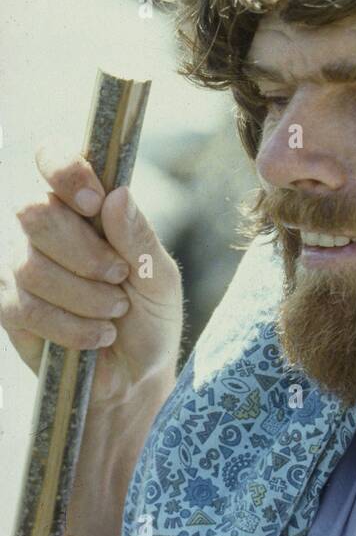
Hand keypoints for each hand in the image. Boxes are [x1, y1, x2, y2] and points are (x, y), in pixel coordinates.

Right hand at [0, 147, 183, 406]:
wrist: (136, 378)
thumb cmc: (151, 317)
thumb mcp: (160, 277)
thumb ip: (138, 238)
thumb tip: (117, 194)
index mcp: (85, 204)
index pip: (52, 157)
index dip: (64, 170)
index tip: (94, 200)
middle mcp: (45, 227)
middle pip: (34, 212)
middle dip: (84, 252)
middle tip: (120, 277)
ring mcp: (20, 265)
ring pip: (31, 265)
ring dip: (84, 295)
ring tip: (115, 312)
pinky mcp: (11, 308)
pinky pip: (27, 307)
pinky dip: (70, 326)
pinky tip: (97, 335)